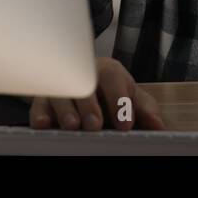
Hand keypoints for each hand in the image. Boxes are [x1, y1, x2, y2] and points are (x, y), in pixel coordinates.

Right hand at [29, 57, 165, 130]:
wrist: (84, 81)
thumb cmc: (110, 90)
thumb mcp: (130, 96)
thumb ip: (144, 109)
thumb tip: (159, 126)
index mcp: (108, 71)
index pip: (113, 78)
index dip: (119, 100)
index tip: (125, 123)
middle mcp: (83, 74)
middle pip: (83, 84)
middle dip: (90, 106)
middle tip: (95, 125)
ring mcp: (62, 85)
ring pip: (60, 93)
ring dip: (65, 110)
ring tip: (72, 126)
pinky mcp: (43, 98)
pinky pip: (39, 104)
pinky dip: (40, 114)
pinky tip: (45, 124)